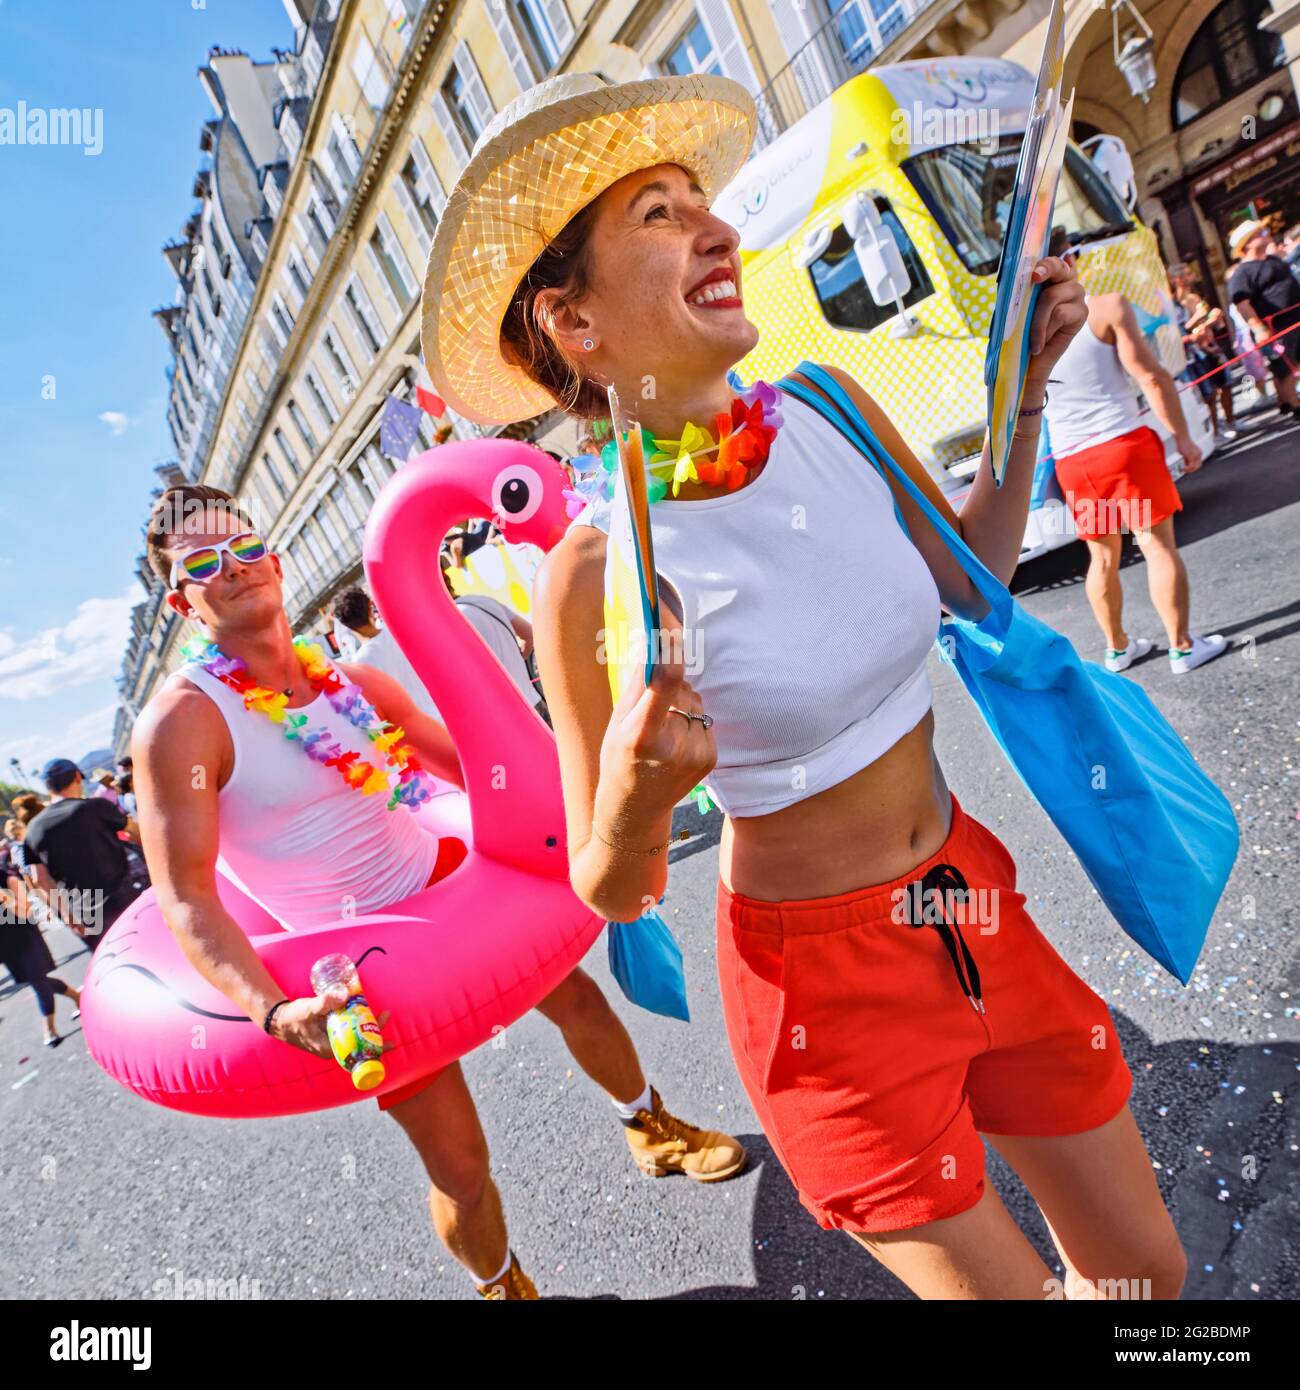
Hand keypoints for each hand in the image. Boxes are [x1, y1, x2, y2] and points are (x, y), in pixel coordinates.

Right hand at [267, 992, 393, 1059]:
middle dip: (375, 1034)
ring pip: (355, 1039)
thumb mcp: (309, 1009)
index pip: (358, 1051)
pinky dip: (357, 1024)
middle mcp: (332, 1050)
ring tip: (379, 1016)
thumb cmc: (293, 1017)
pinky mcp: (329, 1035)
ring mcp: (331, 1043)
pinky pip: (349, 1033)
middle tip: (385, 1016)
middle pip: (359, 1045)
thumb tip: (345, 995)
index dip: (375, 1045)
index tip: (390, 1040)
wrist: (278, 1019)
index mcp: (330, 1050)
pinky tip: (363, 1014)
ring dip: (367, 1028)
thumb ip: (325, 1002)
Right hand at [597, 614, 715, 831]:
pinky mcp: (711, 757)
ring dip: (681, 704)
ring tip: (662, 731)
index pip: (666, 682)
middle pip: (681, 688)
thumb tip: (652, 639)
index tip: (671, 631)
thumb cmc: (617, 761)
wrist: (633, 811)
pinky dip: (692, 722)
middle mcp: (673, 745)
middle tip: (649, 709)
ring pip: (695, 700)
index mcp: (641, 735)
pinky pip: (705, 718)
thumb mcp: (616, 722)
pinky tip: (676, 743)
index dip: (671, 652)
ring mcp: (696, 754)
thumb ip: (638, 681)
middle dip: (669, 686)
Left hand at [1025, 256, 1088, 380]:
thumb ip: (1022, 293)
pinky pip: (1059, 314)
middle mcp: (1066, 281)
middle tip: (1034, 277)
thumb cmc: (1022, 334)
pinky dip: (1045, 330)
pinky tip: (1040, 344)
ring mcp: (1077, 295)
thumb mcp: (1018, 311)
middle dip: (1045, 269)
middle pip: (1057, 268)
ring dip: (1037, 320)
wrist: (1031, 364)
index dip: (1043, 262)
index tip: (1033, 272)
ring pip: (1052, 296)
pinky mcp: (1082, 312)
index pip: (1049, 261)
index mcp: (1050, 278)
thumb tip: (1018, 277)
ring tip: (1032, 340)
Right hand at [1176, 435, 1202, 471]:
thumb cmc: (1182, 443)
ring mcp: (1196, 455)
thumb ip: (1187, 458)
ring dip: (1188, 470)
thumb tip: (1185, 464)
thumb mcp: (1186, 452)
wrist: (1182, 437)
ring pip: (1195, 467)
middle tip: (1185, 470)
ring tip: (1183, 469)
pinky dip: (1187, 469)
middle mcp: (1199, 454)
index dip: (1192, 467)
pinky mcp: (1192, 456)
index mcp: (1199, 453)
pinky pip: (1191, 466)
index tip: (1186, 468)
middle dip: (1191, 470)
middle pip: (1198, 466)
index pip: (1198, 463)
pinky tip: (1182, 468)